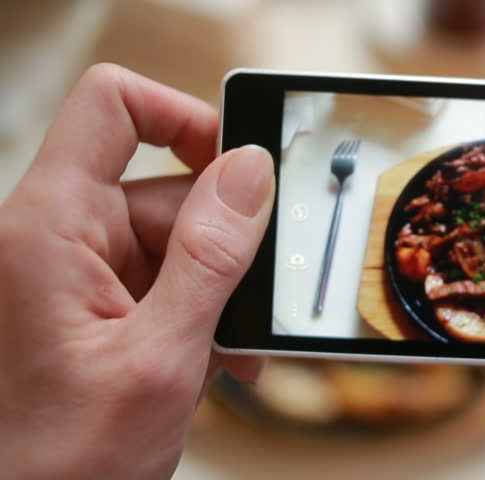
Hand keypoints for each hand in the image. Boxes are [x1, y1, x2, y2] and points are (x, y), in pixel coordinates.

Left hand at [0, 64, 273, 478]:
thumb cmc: (56, 464)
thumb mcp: (158, 359)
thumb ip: (209, 258)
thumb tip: (251, 174)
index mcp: (47, 228)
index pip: (114, 107)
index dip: (186, 118)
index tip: (243, 166)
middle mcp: (56, 239)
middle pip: (166, 190)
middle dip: (224, 247)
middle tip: (251, 304)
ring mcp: (74, 274)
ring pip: (176, 244)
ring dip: (217, 294)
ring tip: (227, 352)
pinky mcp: (93, 306)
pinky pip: (164, 282)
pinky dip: (199, 315)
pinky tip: (212, 361)